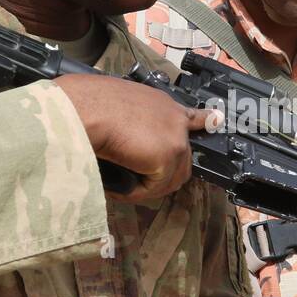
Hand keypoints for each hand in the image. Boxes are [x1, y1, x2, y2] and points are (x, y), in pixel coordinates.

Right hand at [54, 75, 218, 203]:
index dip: (203, 122)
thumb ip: (130, 124)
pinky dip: (136, 193)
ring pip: (170, 177)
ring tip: (121, 186)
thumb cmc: (85, 105)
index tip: (213, 121)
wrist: (82, 109)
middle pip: (182, 159)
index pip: (192, 115)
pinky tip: (118, 187)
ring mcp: (175, 137)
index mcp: (161, 103)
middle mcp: (175, 117)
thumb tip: (124, 143)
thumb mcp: (114, 108)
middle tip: (136, 182)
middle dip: (162, 175)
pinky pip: (154, 187)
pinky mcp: (168, 156)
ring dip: (147, 186)